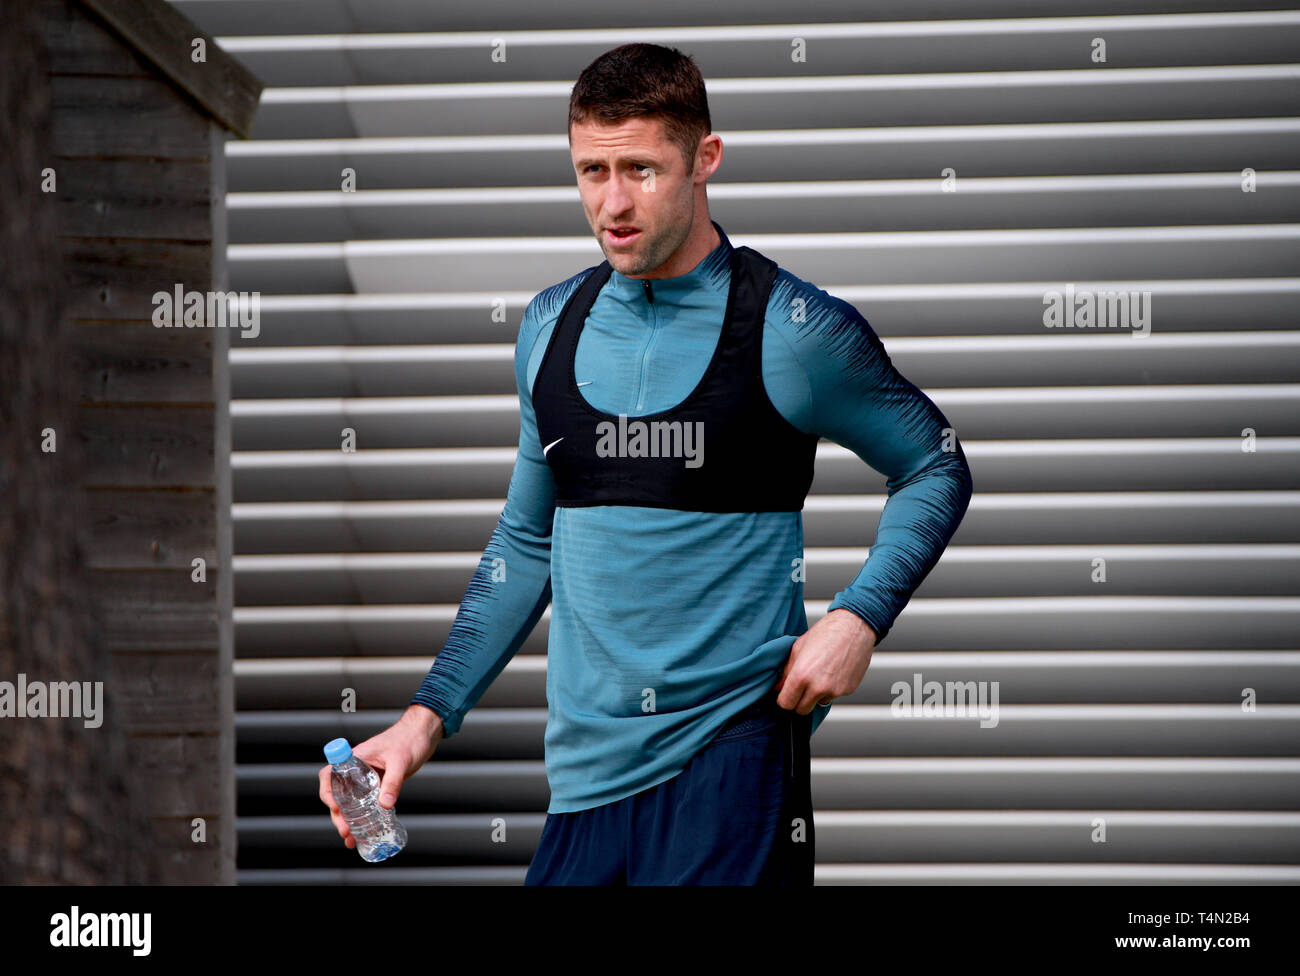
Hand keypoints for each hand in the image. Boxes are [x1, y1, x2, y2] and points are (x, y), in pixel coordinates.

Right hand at [319, 704, 443, 848]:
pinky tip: (365, 831)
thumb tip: (385, 805)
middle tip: (345, 831)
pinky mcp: (378, 785)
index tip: (335, 808)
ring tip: (350, 839)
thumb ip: (393, 782)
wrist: (423, 734)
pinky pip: (366, 802)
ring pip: (350, 801)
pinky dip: (364, 816)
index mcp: (356, 757)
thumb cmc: (410, 739)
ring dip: (348, 819)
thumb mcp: (400, 761)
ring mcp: (367, 778)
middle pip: (338, 793)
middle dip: (338, 814)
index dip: (327, 791)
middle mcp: (357, 769)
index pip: (330, 774)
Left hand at [773, 609, 876, 714]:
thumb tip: (778, 687)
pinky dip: (831, 689)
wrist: (853, 627)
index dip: (784, 699)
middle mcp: (818, 686)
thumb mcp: (798, 648)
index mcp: (802, 675)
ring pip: (818, 703)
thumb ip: (786, 671)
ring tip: (821, 673)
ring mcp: (835, 690)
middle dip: (799, 701)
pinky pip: (833, 696)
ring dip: (816, 695)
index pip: (786, 703)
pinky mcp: (848, 690)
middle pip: (802, 710)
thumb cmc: (825, 633)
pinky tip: (833, 671)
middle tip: (801, 687)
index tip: (786, 694)